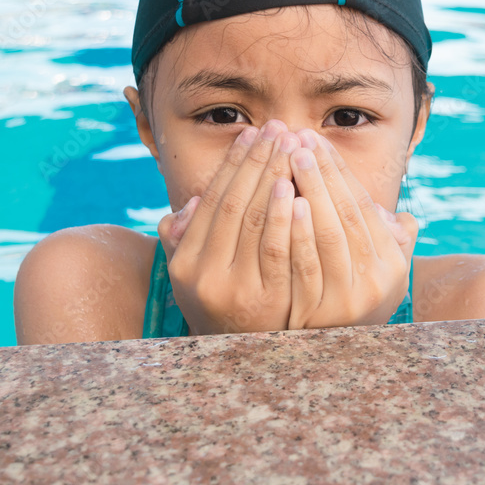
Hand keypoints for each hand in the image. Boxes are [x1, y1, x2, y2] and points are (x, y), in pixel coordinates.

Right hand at [156, 121, 300, 334]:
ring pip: (256, 223)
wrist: (245, 355)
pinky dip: (286, 218)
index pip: (214, 201)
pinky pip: (279, 251)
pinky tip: (297, 191)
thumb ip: (186, 239)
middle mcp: (206, 276)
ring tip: (290, 147)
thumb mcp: (194, 274)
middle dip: (260, 162)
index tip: (252, 135)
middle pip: (236, 205)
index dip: (234, 165)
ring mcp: (238, 291)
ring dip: (274, 180)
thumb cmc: (223, 303)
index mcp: (188, 263)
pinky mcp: (270, 302)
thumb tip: (193, 202)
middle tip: (279, 129)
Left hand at [287, 130, 417, 328]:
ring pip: (329, 234)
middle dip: (321, 172)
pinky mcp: (316, 313)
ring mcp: (347, 299)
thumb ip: (390, 239)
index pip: (362, 204)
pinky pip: (306, 265)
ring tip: (290, 157)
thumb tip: (402, 218)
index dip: (338, 170)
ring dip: (309, 191)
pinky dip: (298, 231)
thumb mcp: (380, 271)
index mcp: (392, 262)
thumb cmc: (352, 296)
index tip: (315, 141)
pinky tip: (288, 202)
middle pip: (346, 214)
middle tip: (298, 138)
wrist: (334, 353)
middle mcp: (376, 281)